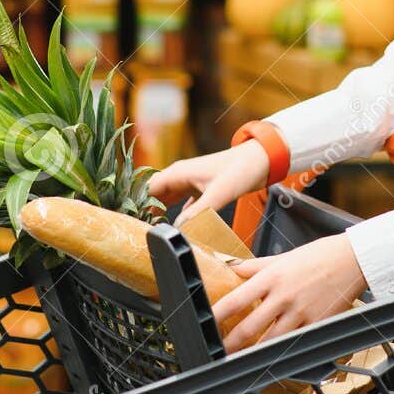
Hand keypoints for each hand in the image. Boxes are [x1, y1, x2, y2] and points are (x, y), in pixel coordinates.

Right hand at [148, 141, 270, 223]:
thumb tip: (178, 230)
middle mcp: (181, 176)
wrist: (260, 161)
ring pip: (169, 199)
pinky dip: (180, 215)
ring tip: (156, 233)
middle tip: (143, 232)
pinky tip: (179, 228)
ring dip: (163, 213)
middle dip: (148, 212)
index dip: (138, 204)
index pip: (148, 189)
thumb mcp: (217, 194)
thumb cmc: (239, 170)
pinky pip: (184, 204)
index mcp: (178, 173)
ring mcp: (191, 182)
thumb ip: (197, 213)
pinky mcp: (202, 189)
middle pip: (155, 195)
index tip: (133, 222)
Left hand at [212, 235, 367, 351]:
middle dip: (231, 345)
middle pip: (250, 328)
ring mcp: (301, 313)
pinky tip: (274, 360)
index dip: (217, 316)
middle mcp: (283, 297)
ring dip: (254, 355)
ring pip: (271, 342)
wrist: (351, 259)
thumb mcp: (281, 258)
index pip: (235, 300)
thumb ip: (254, 267)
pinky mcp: (317, 324)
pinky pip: (296, 344)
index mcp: (271, 278)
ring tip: (242, 362)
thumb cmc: (317, 256)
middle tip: (220, 353)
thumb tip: (230, 268)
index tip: (206, 325)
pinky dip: (284, 353)